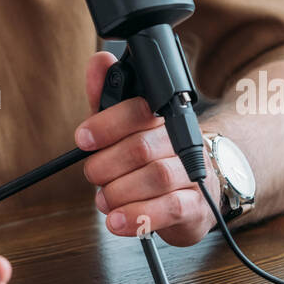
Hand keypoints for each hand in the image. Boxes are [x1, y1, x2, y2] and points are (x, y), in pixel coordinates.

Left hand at [74, 51, 220, 246]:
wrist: (200, 189)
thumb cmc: (156, 155)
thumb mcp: (126, 125)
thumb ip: (107, 97)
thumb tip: (98, 61)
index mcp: (162, 118)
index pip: (138, 111)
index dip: (106, 123)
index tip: (82, 138)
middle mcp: (181, 143)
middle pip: (142, 148)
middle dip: (107, 165)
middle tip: (93, 175)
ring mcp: (192, 175)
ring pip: (156, 177)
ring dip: (119, 192)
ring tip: (104, 200)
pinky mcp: (195, 207)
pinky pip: (170, 210)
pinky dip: (138, 217)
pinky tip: (117, 221)